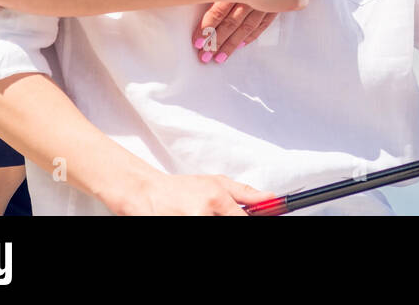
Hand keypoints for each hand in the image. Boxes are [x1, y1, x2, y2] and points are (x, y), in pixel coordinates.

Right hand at [111, 172, 274, 215]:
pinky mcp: (178, 230)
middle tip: (219, 213)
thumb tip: (271, 198)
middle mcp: (202, 215)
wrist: (147, 193)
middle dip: (229, 220)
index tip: (257, 219)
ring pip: (217, 228)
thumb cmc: (182, 188)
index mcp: (216, 200)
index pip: (243, 220)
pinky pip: (200, 236)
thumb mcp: (217, 182)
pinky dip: (200, 224)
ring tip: (200, 213)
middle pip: (232, 225)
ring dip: (212, 220)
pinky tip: (192, 216)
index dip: (250, 220)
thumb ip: (246, 193)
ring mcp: (189, 223)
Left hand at [192, 2, 276, 63]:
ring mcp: (267, 3)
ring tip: (219, 57)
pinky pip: (263, 23)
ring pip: (246, 27)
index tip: (197, 41)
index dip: (207, 27)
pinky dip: (252, 35)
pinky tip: (242, 44)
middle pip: (231, 23)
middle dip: (216, 41)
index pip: (219, 10)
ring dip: (232, 44)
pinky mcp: (279, 5)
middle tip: (204, 56)